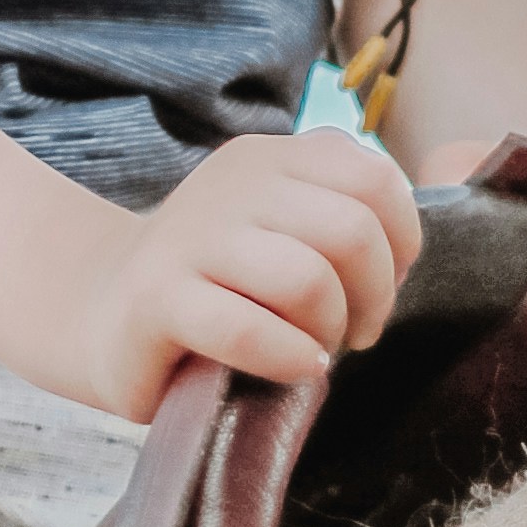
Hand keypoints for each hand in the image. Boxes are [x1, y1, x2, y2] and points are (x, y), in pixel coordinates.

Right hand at [73, 127, 421, 424]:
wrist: (100, 315)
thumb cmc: (215, 286)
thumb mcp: (281, 231)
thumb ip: (344, 215)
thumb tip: (426, 221)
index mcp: (269, 158)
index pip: (374, 179)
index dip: (400, 243)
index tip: (380, 284)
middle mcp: (230, 185)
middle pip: (351, 230)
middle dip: (373, 296)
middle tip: (354, 331)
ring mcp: (190, 238)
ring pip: (307, 278)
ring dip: (329, 330)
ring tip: (316, 349)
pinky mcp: (157, 298)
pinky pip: (249, 329)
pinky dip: (288, 358)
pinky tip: (292, 368)